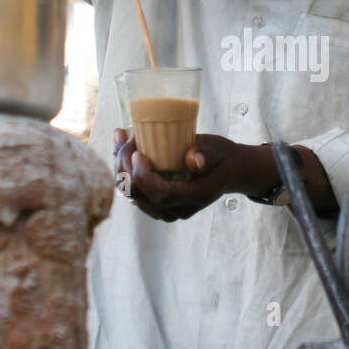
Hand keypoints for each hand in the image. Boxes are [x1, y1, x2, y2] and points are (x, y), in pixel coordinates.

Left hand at [113, 128, 268, 222]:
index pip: (161, 194)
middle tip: (124, 138)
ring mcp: (169, 211)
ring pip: (133, 195)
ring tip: (120, 137)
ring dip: (121, 166)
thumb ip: (206, 155)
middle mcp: (180, 209)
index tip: (137, 152)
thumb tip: (191, 160)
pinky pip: (135, 193)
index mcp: (196, 196)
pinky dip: (125, 171)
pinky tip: (122, 148)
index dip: (144, 176)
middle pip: (141, 195)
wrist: (228, 171)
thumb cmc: (222, 157)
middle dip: (126, 167)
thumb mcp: (219, 151)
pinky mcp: (159, 206)